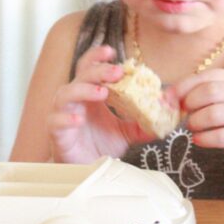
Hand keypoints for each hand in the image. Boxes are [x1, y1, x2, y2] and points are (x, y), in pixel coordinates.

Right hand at [48, 45, 151, 163]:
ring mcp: (62, 114)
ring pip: (65, 94)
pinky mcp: (56, 132)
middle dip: (99, 70)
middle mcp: (75, 100)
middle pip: (81, 75)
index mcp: (90, 94)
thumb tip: (168, 112)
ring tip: (102, 92)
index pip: (90, 67)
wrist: (86, 171)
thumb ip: (145, 122)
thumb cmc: (101, 146)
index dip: (97, 56)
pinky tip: (79, 120)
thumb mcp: (128, 132)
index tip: (112, 51)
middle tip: (117, 72)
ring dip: (83, 90)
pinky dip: (66, 118)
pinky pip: (56, 120)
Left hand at [170, 68, 223, 166]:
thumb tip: (165, 97)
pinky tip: (198, 140)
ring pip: (213, 114)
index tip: (167, 98)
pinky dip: (203, 139)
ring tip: (192, 127)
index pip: (204, 77)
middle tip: (183, 114)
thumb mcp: (222, 98)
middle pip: (209, 92)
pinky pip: (220, 136)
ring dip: (195, 122)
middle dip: (190, 103)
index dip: (182, 87)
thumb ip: (198, 93)